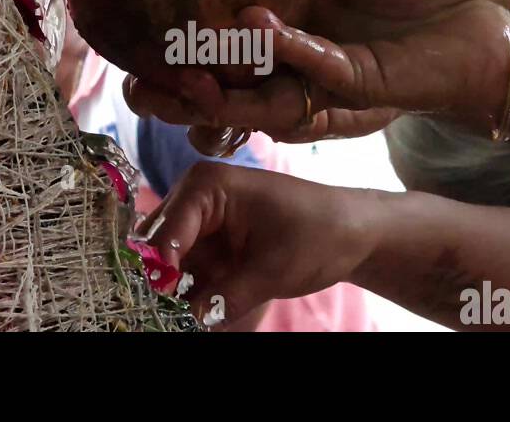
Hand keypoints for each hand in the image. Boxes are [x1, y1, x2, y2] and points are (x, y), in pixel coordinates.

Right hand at [124, 0, 509, 141]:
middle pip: (232, 85)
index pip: (229, 41)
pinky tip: (262, 25)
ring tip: (183, 74)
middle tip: (136, 88)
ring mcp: (329, 77)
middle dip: (184, 93)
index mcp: (298, 23)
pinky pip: (316, 71)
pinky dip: (289, 51)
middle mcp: (304, 60)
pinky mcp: (360, 86)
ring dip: (222, 91)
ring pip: (261, 98)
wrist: (493, 18)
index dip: (187, 46)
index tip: (139, 39)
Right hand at [139, 162, 383, 325]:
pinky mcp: (211, 247)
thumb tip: (184, 323)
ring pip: (168, 267)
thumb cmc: (318, 234)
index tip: (162, 307)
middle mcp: (193, 200)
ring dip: (173, 295)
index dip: (158, 272)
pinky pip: (187, 276)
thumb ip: (224, 298)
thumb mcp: (271, 270)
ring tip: (176, 316)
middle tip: (164, 315)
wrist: (353, 232)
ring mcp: (201, 224)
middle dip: (160, 285)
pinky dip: (189, 297)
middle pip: (157, 248)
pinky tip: (193, 316)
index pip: (164, 232)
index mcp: (205, 186)